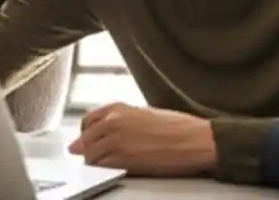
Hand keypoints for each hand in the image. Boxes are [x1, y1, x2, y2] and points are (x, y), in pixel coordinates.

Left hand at [67, 103, 216, 176]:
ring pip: (89, 156)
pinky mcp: (121, 159)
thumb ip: (121, 121)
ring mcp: (114, 140)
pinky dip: (100, 171)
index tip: (86, 142)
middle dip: (86, 151)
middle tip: (90, 159)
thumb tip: (107, 132)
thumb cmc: (177, 127)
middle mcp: (112, 121)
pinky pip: (99, 167)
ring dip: (93, 163)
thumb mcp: (143, 114)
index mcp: (117, 108)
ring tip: (102, 167)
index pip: (87, 122)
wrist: (193, 140)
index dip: (85, 135)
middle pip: (84, 140)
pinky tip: (109, 171)